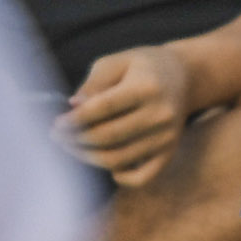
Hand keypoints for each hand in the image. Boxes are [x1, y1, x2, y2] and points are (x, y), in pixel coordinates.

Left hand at [64, 40, 200, 187]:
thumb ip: (93, 84)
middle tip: (57, 136)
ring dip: (87, 156)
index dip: (75, 119)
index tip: (57, 123)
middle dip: (75, 139)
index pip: (103, 108)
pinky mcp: (169, 153)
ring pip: (118, 159)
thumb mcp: (115, 63)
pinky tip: (105, 162)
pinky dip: (119, 176)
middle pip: (107, 137)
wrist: (183, 77)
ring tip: (71, 146)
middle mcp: (160, 114)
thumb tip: (73, 107)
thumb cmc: (141, 67)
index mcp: (146, 86)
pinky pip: (141, 178)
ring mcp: (167, 138)